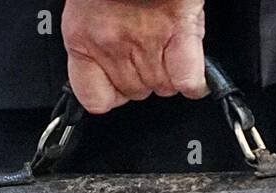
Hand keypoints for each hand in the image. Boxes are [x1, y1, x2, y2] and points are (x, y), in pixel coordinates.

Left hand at [62, 0, 206, 113]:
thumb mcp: (88, 8)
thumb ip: (98, 36)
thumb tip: (107, 61)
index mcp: (82, 38)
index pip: (96, 100)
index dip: (112, 94)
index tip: (118, 85)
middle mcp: (111, 45)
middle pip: (135, 92)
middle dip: (144, 77)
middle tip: (148, 51)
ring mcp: (144, 42)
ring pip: (162, 88)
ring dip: (169, 75)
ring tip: (169, 50)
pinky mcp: (178, 32)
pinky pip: (187, 79)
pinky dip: (193, 82)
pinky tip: (192, 74)